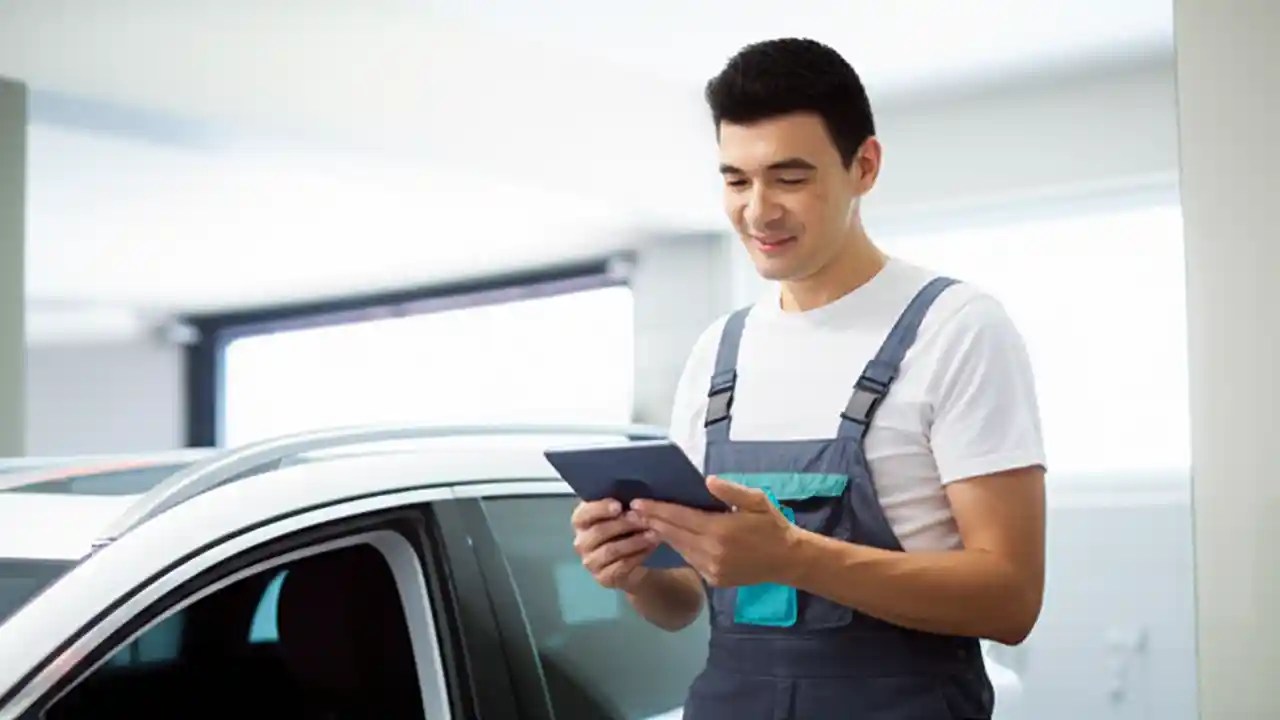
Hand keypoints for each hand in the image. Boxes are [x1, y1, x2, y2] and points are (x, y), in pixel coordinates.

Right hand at [571, 498, 659, 592]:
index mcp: (581, 522)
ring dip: (634, 541)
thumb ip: (622, 505)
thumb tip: (636, 499)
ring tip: (653, 534)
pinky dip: (637, 556)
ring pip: (611, 550)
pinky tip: (650, 548)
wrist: (633, 562)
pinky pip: (620, 566)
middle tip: (644, 519)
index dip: (599, 509)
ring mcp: (590, 562)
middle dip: (623, 524)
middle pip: (598, 531)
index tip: (619, 506)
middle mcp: (581, 542)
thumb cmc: (625, 531)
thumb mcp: (622, 514)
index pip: (582, 514)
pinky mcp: (602, 578)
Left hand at [633, 476, 800, 587]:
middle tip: (632, 511)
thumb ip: (731, 491)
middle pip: (673, 533)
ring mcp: (711, 568)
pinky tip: (670, 538)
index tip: (637, 502)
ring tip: (645, 522)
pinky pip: (689, 559)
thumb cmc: (772, 526)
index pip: (680, 517)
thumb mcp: (757, 501)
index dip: (657, 509)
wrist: (787, 560)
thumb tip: (707, 481)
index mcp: (720, 530)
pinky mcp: (713, 579)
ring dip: (661, 535)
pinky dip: (678, 547)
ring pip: (679, 548)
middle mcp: (711, 552)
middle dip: (652, 521)